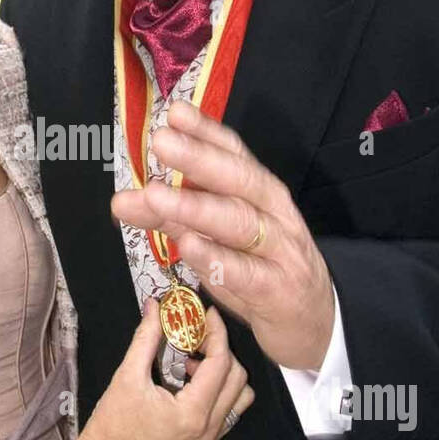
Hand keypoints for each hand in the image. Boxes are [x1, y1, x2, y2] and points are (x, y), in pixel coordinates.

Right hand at [70, 299, 252, 439]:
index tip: (206, 314)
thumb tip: (155, 306)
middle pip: (238, 378)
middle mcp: (208, 429)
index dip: (217, 333)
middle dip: (221, 351)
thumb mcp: (126, 376)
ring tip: (192, 363)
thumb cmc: (111, 424)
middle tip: (195, 337)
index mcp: (193, 412)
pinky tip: (189, 384)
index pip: (221, 363)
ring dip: (224, 374)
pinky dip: (219, 392)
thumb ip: (146, 338)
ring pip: (240, 398)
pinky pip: (228, 413)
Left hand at [110, 100, 334, 370]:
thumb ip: (172, 218)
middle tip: (161, 141)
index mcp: (262, 194)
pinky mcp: (279, 292)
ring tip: (155, 195)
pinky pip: (246, 274)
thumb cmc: (261, 273)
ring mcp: (281, 253)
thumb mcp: (218, 240)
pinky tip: (187, 245)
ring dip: (196, 207)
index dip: (206, 132)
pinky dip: (216, 259)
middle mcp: (276, 215)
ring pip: (240, 223)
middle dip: (199, 158)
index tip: (173, 113)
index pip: (235, 154)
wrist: (314, 326)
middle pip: (239, 179)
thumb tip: (124, 199)